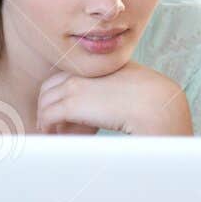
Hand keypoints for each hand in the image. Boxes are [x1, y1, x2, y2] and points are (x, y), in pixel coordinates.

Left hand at [36, 64, 191, 135]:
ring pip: (45, 102)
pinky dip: (46, 127)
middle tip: (52, 123)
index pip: (66, 76)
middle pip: (49, 87)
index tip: (65, 111)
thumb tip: (120, 104)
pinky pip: (47, 117)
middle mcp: (81, 72)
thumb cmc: (153, 99)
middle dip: (48, 104)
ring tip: (52, 133)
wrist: (155, 104)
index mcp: (95, 65)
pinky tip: (53, 136)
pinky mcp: (71, 105)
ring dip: (46, 118)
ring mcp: (74, 87)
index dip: (61, 93)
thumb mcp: (134, 85)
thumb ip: (120, 89)